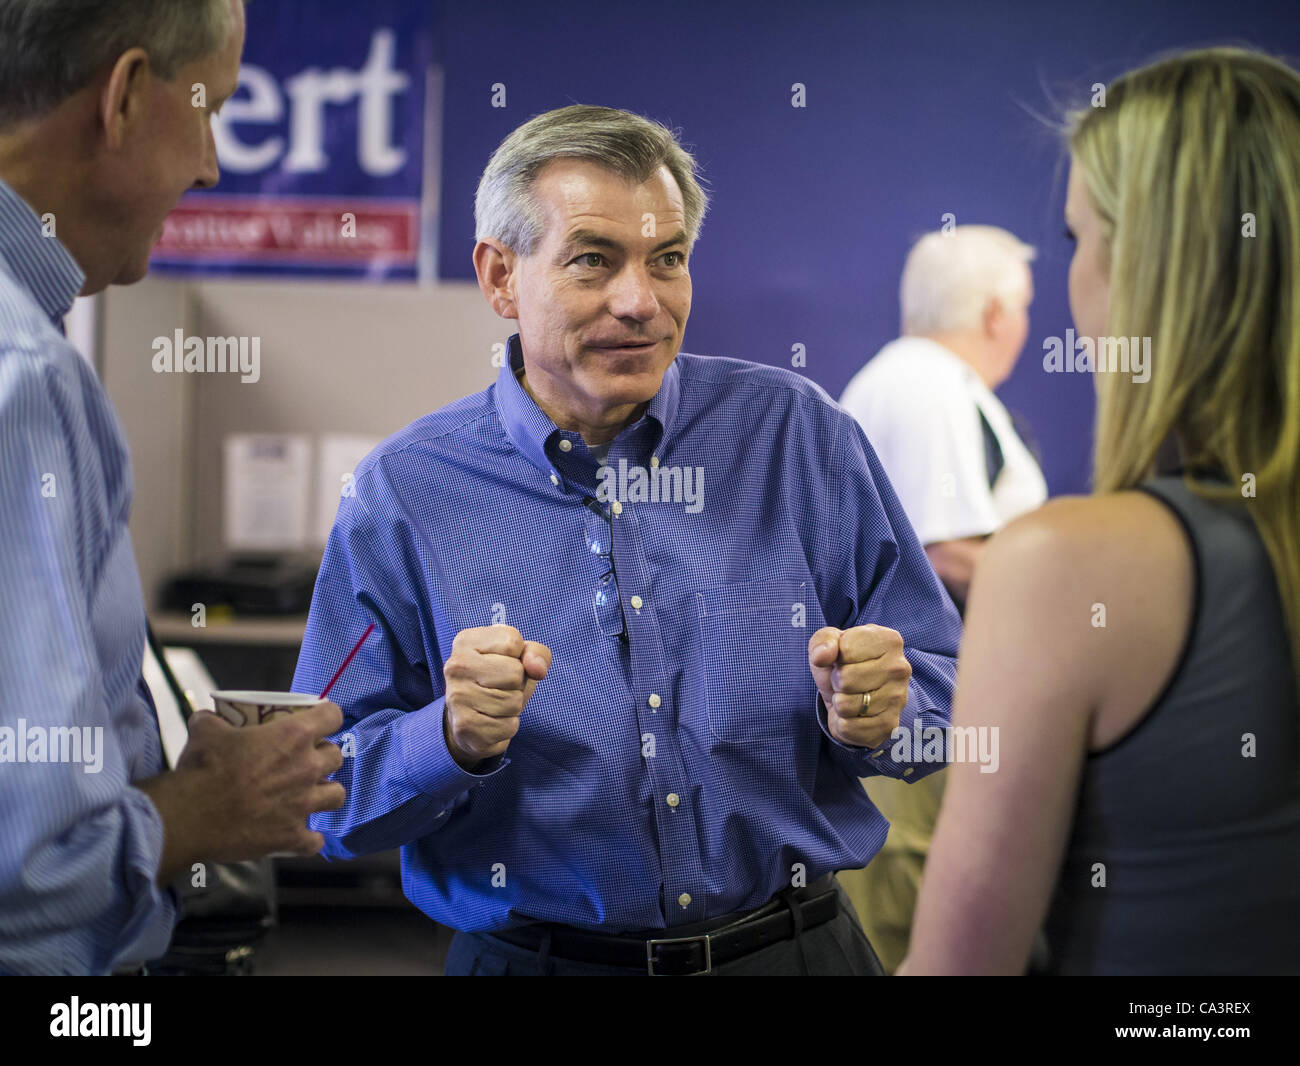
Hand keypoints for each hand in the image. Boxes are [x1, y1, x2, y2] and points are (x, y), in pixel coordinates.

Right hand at [140, 702, 346, 878]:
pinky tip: (297, 836)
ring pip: (337, 795)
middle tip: (304, 761)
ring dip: (325, 794)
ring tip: (308, 796)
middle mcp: (307, 768)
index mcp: (294, 736)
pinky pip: (316, 841)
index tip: (320, 720)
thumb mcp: (206, 731)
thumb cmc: (202, 769)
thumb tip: (206, 717)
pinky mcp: (293, 837)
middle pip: (336, 756)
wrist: (190, 817)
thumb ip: (213, 720)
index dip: (327, 716)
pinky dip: (308, 839)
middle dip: (323, 756)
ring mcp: (304, 804)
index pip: (332, 716)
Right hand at [443, 624, 550, 769]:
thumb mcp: (520, 658)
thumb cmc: (498, 682)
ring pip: (514, 701)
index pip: (513, 642)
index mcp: (465, 641)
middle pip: (515, 672)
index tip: (502, 663)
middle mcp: (455, 666)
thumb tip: (538, 669)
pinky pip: (509, 726)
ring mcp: (457, 697)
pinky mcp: (464, 726)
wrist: (469, 721)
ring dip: (513, 707)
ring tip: (494, 705)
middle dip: (517, 684)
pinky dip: (507, 727)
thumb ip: (536, 653)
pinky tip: (490, 722)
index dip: (518, 657)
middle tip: (499, 688)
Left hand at [808, 624, 911, 748]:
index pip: (845, 650)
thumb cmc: (843, 662)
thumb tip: (822, 656)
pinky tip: (855, 714)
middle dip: (836, 681)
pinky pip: (848, 727)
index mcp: (889, 641)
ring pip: (845, 705)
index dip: (834, 657)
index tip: (844, 659)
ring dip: (839, 702)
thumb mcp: (828, 642)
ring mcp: (898, 699)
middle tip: (845, 681)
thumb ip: (823, 642)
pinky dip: (843, 723)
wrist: (856, 694)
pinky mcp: (889, 725)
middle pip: (845, 679)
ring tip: (851, 695)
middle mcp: (900, 669)